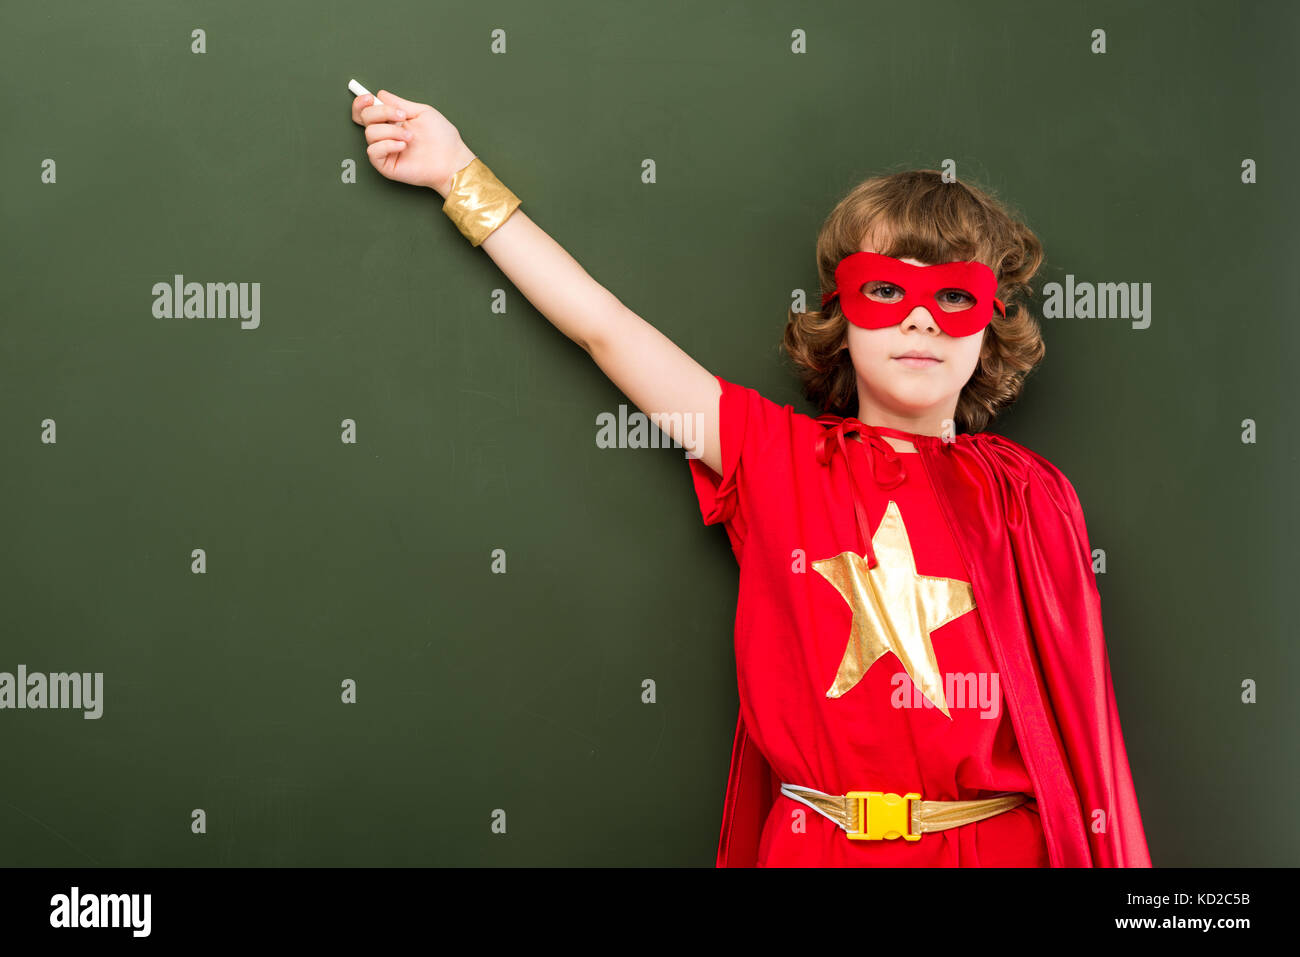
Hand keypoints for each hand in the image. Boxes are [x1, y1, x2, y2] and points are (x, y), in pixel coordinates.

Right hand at [351, 88, 475, 193]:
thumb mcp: (421, 112)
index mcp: (392, 121)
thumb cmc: (442, 137)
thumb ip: (399, 102)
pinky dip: (387, 145)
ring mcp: (385, 150)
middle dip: (382, 112)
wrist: (451, 159)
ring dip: (391, 130)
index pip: (366, 111)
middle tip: (402, 116)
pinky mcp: (386, 165)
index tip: (370, 97)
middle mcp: (386, 134)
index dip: (361, 103)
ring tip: (410, 136)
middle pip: (364, 117)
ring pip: (370, 133)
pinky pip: (373, 151)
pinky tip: (402, 146)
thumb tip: (381, 94)